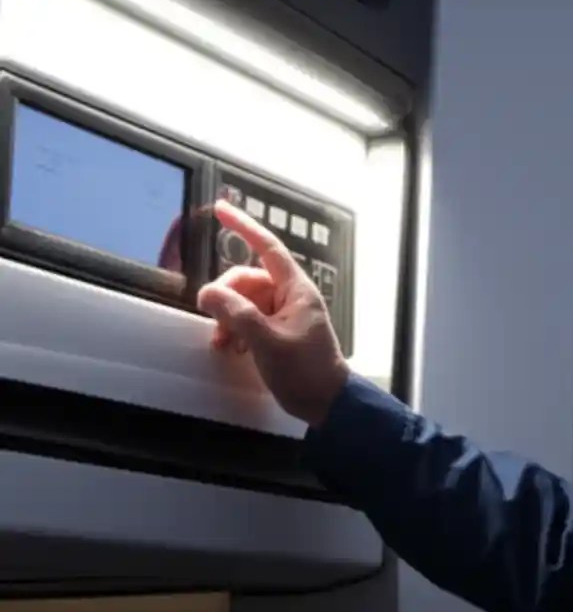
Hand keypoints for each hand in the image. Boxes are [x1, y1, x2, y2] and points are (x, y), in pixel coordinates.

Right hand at [196, 200, 349, 426]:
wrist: (326, 403)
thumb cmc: (305, 371)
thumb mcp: (267, 342)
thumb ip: (237, 314)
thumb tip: (208, 292)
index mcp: (296, 289)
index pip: (267, 248)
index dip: (244, 227)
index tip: (221, 209)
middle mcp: (290, 296)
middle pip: (247, 280)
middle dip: (226, 297)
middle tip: (214, 321)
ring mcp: (284, 314)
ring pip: (244, 302)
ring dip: (228, 319)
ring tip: (222, 343)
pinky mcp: (277, 332)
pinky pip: (249, 320)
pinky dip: (235, 331)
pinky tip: (231, 349)